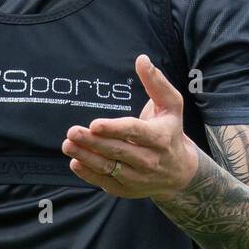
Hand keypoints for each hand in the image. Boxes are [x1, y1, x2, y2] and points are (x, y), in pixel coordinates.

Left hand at [61, 53, 198, 200]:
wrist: (181, 172)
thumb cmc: (171, 131)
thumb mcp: (171, 105)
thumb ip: (156, 83)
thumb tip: (142, 59)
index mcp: (160, 137)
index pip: (134, 132)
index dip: (114, 129)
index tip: (94, 124)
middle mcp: (150, 160)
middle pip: (117, 151)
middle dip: (93, 142)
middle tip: (72, 131)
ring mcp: (138, 178)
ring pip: (109, 168)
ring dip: (86, 157)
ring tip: (68, 145)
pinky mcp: (127, 189)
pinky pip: (105, 182)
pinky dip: (89, 174)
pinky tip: (75, 162)